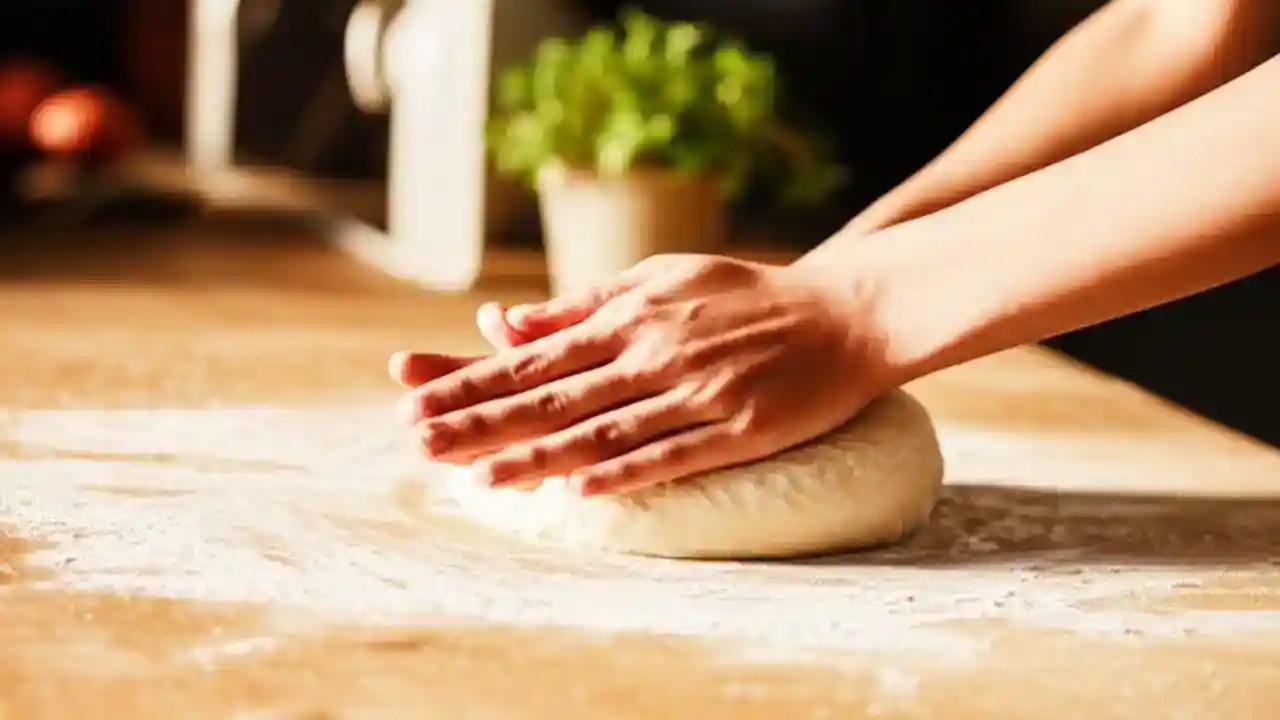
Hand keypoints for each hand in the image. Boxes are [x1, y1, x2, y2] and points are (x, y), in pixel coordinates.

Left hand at [388, 254, 897, 495]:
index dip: (471, 380)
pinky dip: (622, 471)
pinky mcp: (737, 428)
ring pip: (601, 430)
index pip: (532, 357)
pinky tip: (576, 489)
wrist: (846, 313)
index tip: (414, 399)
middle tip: (419, 441)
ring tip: (476, 477)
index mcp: (629, 316)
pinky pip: (671, 455)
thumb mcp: (663, 279)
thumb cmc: (746, 296)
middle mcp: (652, 352)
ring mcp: (695, 392)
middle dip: (480, 420)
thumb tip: (512, 323)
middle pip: (552, 395)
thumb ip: (588, 305)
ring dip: (535, 454)